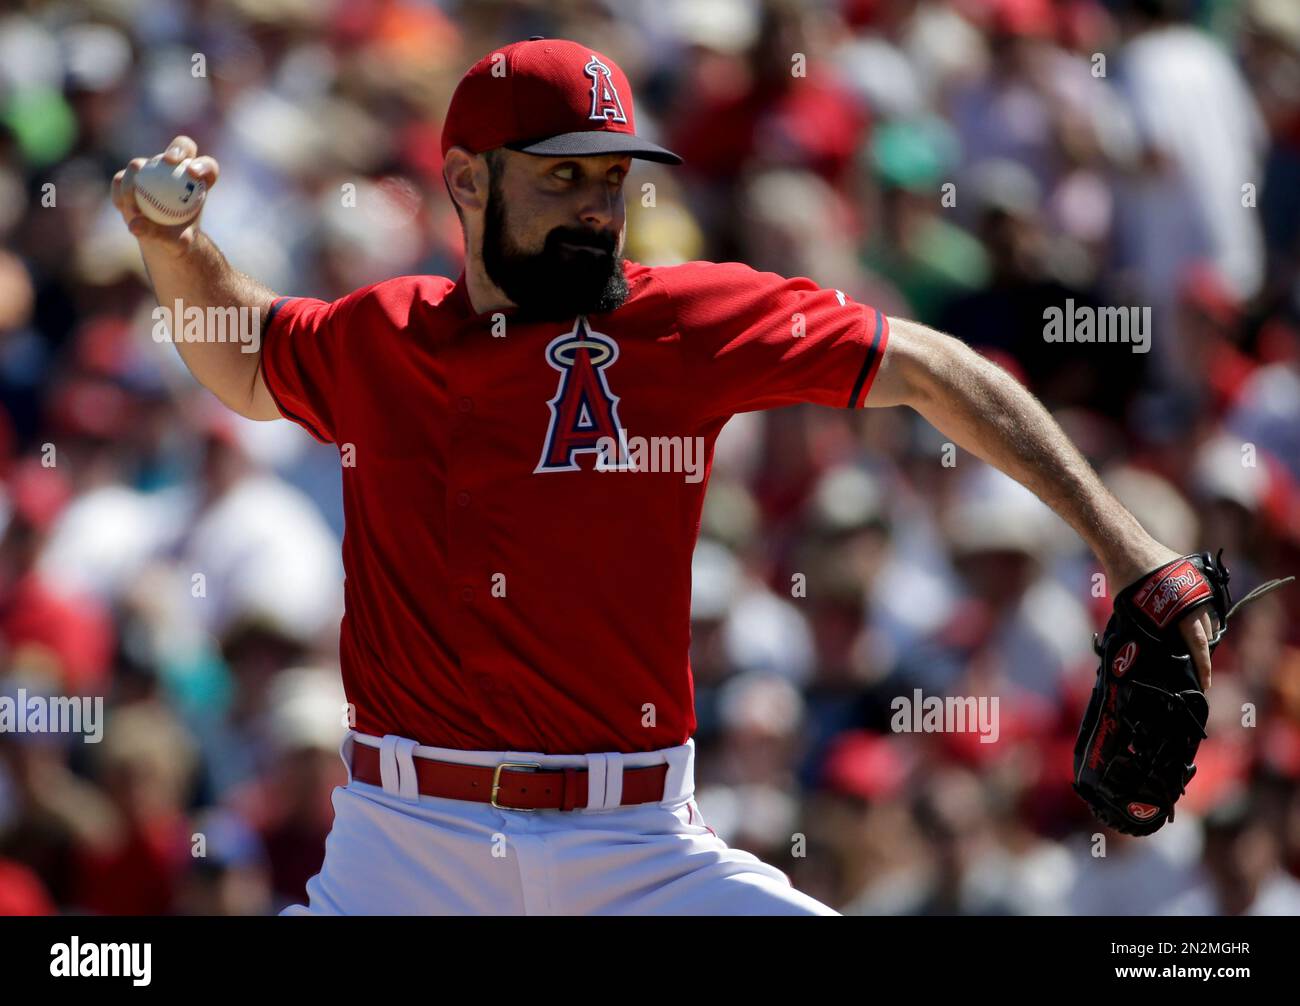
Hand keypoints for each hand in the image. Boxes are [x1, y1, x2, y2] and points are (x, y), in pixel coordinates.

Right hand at [112, 134, 218, 255]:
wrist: (162, 241)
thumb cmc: (178, 242)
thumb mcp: (174, 244)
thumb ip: (159, 234)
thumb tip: (134, 224)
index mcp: (199, 183)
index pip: (207, 166)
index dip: (203, 165)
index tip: (193, 173)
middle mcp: (177, 170)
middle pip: (182, 147)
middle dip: (177, 149)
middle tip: (168, 162)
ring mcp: (153, 171)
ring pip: (140, 164)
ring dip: (134, 179)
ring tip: (133, 204)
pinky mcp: (132, 178)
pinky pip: (121, 179)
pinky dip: (119, 192)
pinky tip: (121, 207)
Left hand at [1106, 539, 1218, 689]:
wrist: (1128, 546)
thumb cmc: (1127, 580)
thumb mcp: (1132, 612)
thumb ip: (1145, 630)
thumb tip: (1146, 652)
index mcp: (1183, 611)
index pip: (1199, 647)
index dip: (1202, 667)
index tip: (1205, 684)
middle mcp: (1196, 599)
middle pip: (1206, 633)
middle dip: (1201, 652)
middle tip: (1192, 667)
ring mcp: (1198, 586)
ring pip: (1206, 617)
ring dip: (1200, 631)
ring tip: (1189, 646)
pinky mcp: (1194, 576)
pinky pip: (1201, 601)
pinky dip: (1197, 614)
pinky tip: (1186, 621)